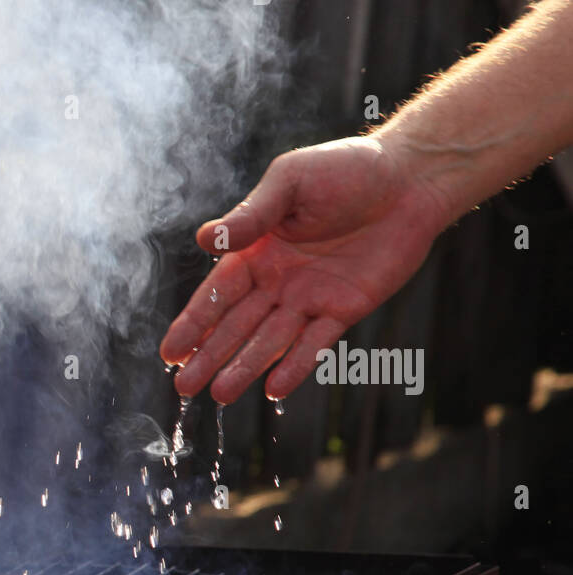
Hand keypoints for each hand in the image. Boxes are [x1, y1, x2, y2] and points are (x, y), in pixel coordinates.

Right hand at [159, 136, 451, 403]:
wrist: (412, 179)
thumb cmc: (347, 170)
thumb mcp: (291, 181)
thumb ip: (252, 215)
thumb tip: (204, 240)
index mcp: (257, 251)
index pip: (217, 294)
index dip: (194, 324)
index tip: (171, 352)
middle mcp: (277, 280)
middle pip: (236, 326)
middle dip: (210, 356)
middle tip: (184, 388)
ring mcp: (309, 298)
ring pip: (270, 341)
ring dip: (245, 368)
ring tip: (220, 396)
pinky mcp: (343, 310)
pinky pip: (315, 344)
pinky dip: (296, 366)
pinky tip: (274, 391)